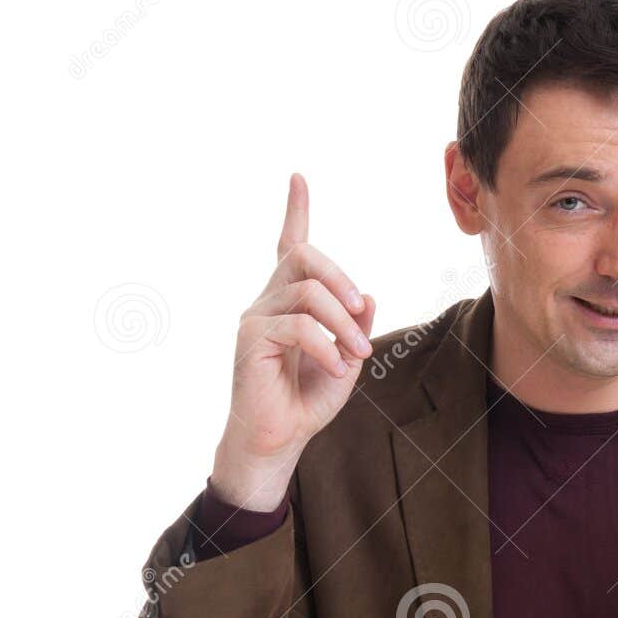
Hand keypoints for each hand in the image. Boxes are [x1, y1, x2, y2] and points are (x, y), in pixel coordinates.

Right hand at [210, 172, 375, 510]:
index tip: (299, 178)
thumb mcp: (347, 359)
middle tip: (360, 310)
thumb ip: (356, 326)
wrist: (279, 439)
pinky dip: (326, 346)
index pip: (288, 245)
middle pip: (303, 256)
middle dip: (339, 277)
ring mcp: (256, 316)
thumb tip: (366, 294)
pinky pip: (298, 325)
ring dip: (342, 323)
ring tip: (356, 355)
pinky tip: (337, 368)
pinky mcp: (251, 338)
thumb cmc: (308, 401)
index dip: (295, 210)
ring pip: (307, 292)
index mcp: (290, 301)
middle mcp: (268, 300)